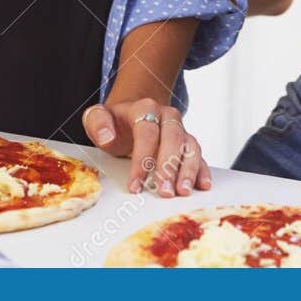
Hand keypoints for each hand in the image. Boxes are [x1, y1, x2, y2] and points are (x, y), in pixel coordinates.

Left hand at [83, 99, 211, 197]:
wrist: (130, 115)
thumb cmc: (114, 122)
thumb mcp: (97, 117)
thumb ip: (97, 123)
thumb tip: (108, 136)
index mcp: (144, 108)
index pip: (146, 133)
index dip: (142, 160)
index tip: (135, 185)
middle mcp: (167, 116)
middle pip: (173, 138)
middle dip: (169, 167)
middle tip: (164, 192)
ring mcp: (180, 128)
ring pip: (190, 146)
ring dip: (189, 170)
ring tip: (183, 192)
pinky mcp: (187, 142)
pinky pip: (199, 154)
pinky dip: (202, 169)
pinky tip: (203, 184)